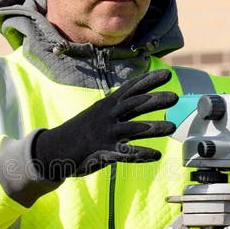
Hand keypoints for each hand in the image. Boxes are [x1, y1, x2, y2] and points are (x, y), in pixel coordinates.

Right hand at [32, 68, 177, 179]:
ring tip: (172, 127)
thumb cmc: (80, 131)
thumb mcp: (98, 113)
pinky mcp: (104, 151)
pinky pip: (126, 152)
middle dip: (155, 100)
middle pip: (135, 104)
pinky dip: (142, 153)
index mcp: (107, 105)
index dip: (149, 80)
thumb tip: (137, 100)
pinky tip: (156, 155)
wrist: (54, 148)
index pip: (131, 89)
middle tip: (175, 96)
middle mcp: (107, 116)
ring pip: (134, 128)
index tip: (167, 73)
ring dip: (154, 127)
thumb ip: (118, 108)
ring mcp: (106, 133)